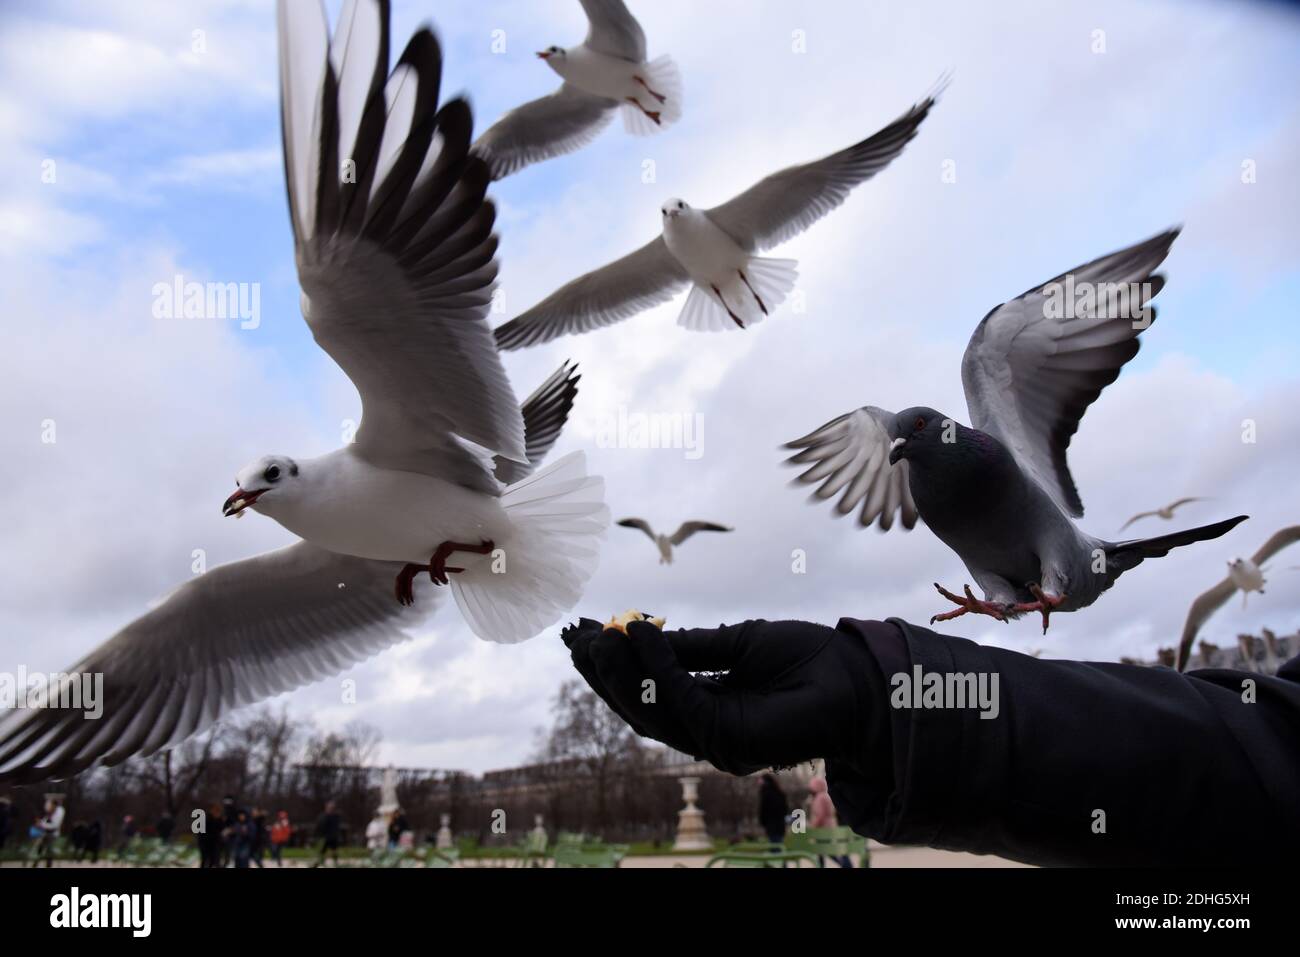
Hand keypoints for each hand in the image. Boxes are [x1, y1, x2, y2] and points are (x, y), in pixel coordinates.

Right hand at [560, 617, 879, 775]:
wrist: (855, 677)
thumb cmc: (807, 658)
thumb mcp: (738, 642)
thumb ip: (690, 646)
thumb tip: (637, 633)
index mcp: (710, 703)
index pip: (650, 689)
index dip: (615, 665)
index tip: (584, 635)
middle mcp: (707, 728)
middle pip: (640, 707)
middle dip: (605, 674)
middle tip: (575, 639)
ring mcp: (715, 740)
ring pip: (651, 711)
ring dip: (620, 673)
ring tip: (599, 636)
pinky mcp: (726, 741)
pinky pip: (680, 701)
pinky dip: (656, 668)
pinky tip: (637, 635)